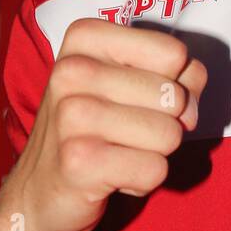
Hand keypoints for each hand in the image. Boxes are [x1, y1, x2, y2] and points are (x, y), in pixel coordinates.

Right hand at [0, 17, 206, 230]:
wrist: (40, 191)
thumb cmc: (95, 130)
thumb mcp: (131, 84)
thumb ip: (176, 75)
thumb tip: (191, 97)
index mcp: (85, 39)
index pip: (174, 53)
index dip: (176, 83)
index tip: (142, 99)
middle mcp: (72, 70)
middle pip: (174, 96)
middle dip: (166, 123)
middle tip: (127, 133)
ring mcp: (72, 115)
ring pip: (170, 134)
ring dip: (154, 153)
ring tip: (118, 153)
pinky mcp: (78, 160)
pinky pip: (155, 170)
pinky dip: (144, 180)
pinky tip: (111, 176)